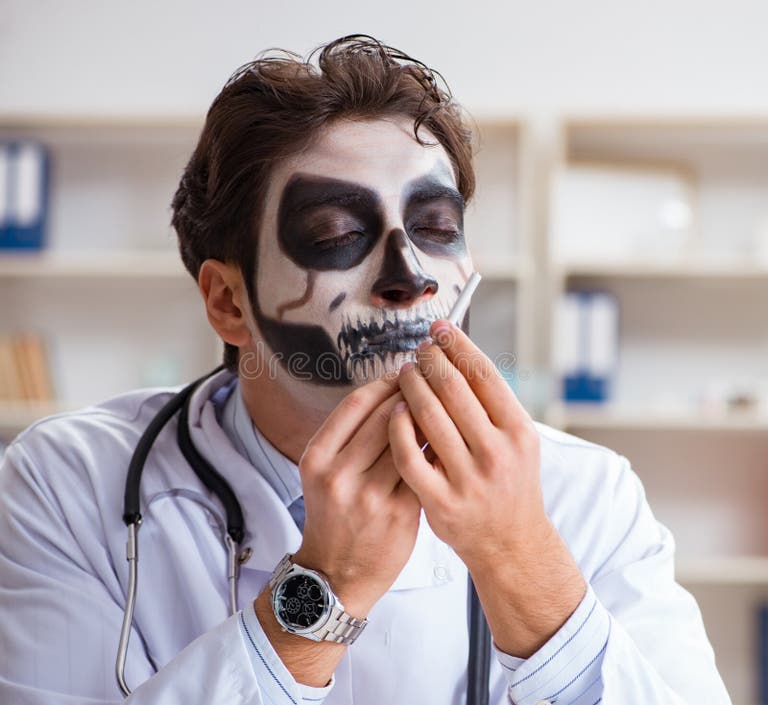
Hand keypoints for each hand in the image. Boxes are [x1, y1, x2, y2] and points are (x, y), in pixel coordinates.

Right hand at [292, 373, 421, 617]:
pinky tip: (449, 436)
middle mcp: (340, 475)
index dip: (384, 382)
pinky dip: (435, 448)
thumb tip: (391, 391)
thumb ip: (348, 436)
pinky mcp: (399, 513)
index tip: (403, 372)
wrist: (337, 574)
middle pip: (384, 417)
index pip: (356, 404)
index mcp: (317, 458)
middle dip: (412, 392)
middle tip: (431, 379)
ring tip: (444, 403)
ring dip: (429, 417)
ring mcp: (370, 497)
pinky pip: (423, 468)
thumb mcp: (323, 473)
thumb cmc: (334, 516)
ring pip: (408, 440)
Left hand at [390, 319, 584, 656]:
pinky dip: (397, 426)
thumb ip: (493, 404)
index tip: (440, 329)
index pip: (484, 374)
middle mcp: (497, 452)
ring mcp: (468, 478)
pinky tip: (393, 410)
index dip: (458, 346)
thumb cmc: (509, 483)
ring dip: (410, 384)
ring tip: (404, 371)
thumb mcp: (517, 441)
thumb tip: (460, 354)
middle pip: (453, 388)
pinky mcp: (440, 500)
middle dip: (430, 360)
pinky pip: (408, 454)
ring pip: (428, 415)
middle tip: (418, 348)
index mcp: (518, 432)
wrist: (509, 542)